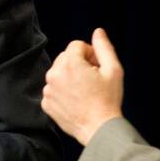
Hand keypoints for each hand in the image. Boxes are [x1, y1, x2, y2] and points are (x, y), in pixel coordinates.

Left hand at [41, 28, 124, 145]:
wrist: (98, 129)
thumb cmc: (108, 99)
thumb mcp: (113, 70)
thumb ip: (104, 47)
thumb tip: (98, 31)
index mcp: (69, 63)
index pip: (76, 45)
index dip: (90, 54)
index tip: (98, 68)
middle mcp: (54, 74)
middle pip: (65, 57)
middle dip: (79, 63)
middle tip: (93, 79)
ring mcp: (48, 90)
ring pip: (59, 73)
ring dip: (70, 77)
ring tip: (85, 91)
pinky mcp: (46, 103)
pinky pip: (54, 89)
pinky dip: (63, 92)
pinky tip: (76, 101)